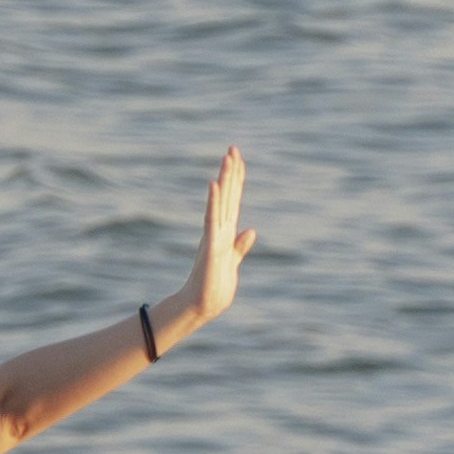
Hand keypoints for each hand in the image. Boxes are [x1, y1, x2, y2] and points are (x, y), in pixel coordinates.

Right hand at [175, 147, 256, 340]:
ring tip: (227, 157)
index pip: (233, 200)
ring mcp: (214, 235)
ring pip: (221, 202)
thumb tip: (251, 230)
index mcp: (225, 231)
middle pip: (227, 195)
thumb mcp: (233, 263)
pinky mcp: (211, 245)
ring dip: (224, 180)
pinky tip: (214, 185)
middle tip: (233, 147)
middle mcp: (218, 229)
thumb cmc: (216, 286)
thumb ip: (240, 247)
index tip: (238, 158)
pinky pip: (212, 219)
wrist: (202, 306)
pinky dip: (214, 202)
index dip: (236, 180)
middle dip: (231, 171)